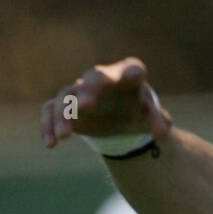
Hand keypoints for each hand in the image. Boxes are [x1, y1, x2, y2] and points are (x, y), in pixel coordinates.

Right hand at [40, 57, 172, 148]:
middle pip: (93, 78)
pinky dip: (47, 125)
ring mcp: (79, 90)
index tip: (135, 74)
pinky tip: (51, 144)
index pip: (130, 69)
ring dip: (63, 114)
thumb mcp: (149, 115)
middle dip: (89, 90)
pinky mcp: (65, 106)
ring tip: (65, 135)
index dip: (131, 72)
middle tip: (86, 104)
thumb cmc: (136, 110)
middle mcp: (101, 79)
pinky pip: (49, 110)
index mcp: (127, 76)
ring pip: (66, 96)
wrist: (118, 115)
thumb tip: (164, 132)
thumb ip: (157, 120)